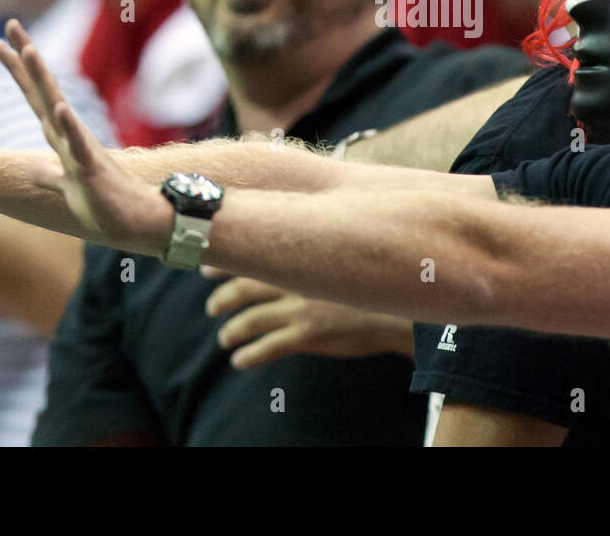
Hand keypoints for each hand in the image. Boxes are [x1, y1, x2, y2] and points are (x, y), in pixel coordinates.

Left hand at [0, 19, 172, 251]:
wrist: (133, 221)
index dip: (19, 70)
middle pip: (43, 89)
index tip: (2, 43)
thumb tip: (35, 170)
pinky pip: (77, 144)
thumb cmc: (102, 203)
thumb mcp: (67, 187)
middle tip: (11, 24)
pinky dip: (68, 126)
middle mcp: (69, 133)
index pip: (35, 96)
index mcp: (60, 137)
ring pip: (56, 107)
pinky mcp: (89, 168)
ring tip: (28, 51)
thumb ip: (50, 175)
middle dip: (26, 58)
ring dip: (43, 80)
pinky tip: (58, 108)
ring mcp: (79, 147)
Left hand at [202, 269, 411, 367]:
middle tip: (211, 307)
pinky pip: (268, 347)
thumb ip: (320, 252)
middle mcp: (296, 280)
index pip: (253, 255)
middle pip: (244, 288)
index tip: (207, 268)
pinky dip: (249, 355)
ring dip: (231, 331)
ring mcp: (300, 308)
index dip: (227, 262)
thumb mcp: (344, 256)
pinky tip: (240, 362)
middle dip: (222, 298)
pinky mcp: (308, 335)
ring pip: (251, 320)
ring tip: (225, 338)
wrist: (401, 305)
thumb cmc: (376, 279)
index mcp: (303, 259)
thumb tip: (303, 247)